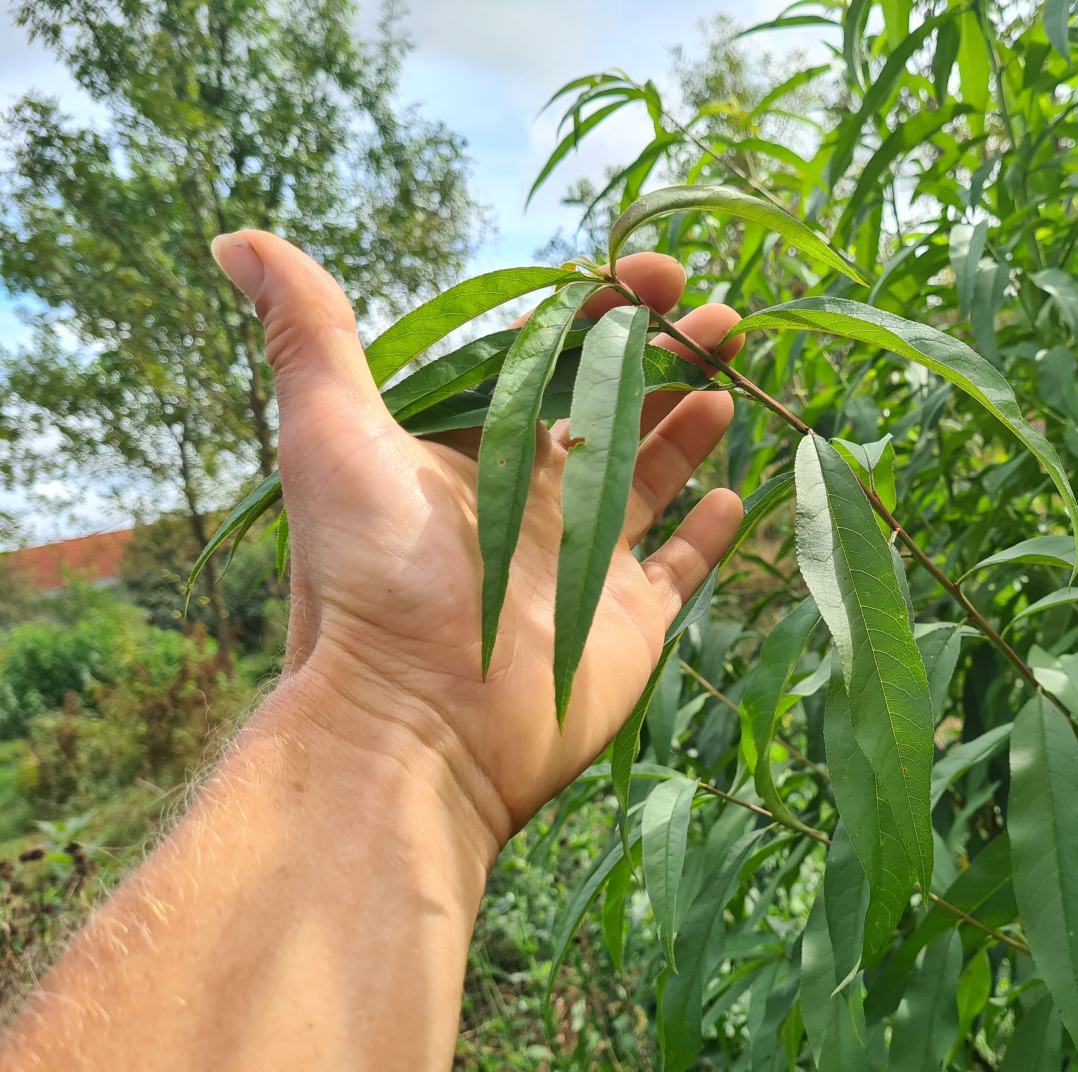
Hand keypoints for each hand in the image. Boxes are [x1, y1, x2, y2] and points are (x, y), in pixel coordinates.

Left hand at [211, 231, 744, 849]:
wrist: (417, 722)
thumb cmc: (371, 575)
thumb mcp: (331, 432)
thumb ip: (309, 332)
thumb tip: (239, 238)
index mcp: (473, 450)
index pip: (547, 357)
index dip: (601, 308)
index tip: (653, 272)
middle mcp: (531, 500)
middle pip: (611, 407)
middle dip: (666, 356)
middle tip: (722, 317)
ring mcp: (584, 562)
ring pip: (653, 478)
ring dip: (691, 427)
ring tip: (730, 381)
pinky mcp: (628, 624)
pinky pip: (679, 568)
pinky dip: (709, 532)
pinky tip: (734, 491)